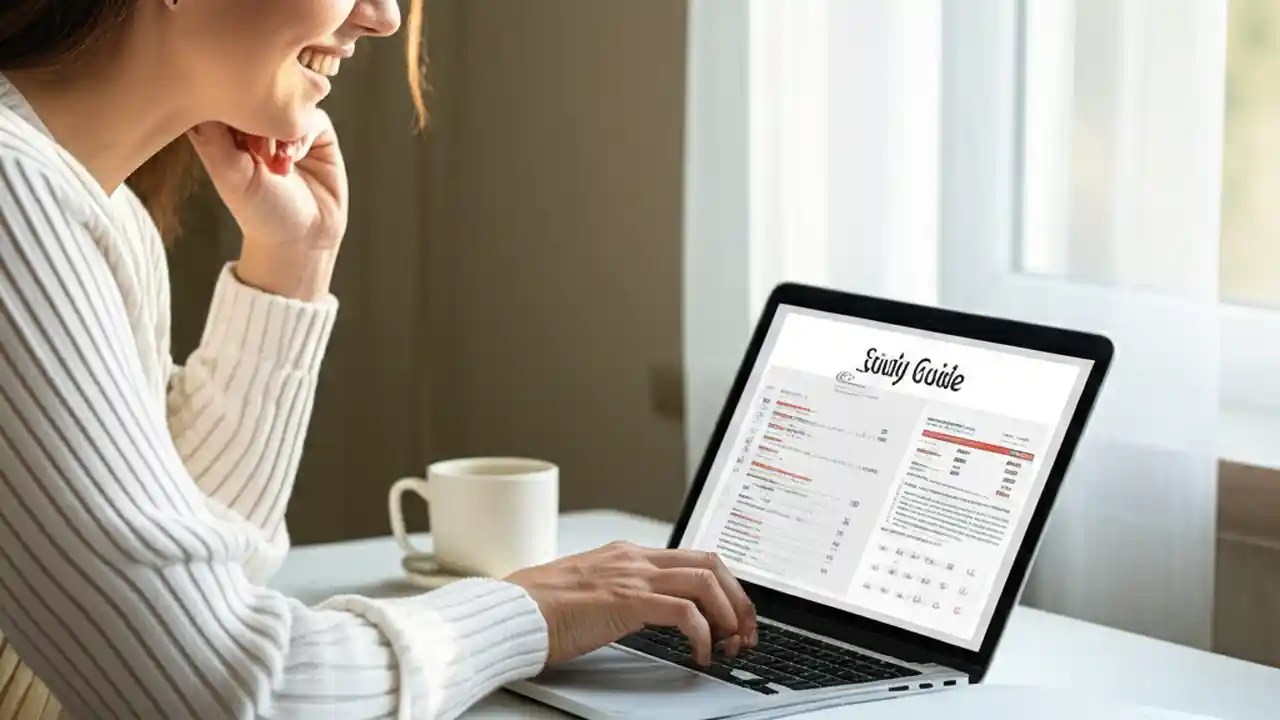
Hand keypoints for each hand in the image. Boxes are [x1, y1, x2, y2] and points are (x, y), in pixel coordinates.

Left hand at [187, 110, 347, 299]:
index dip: (229, 102)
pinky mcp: (317, 129)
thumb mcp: (229, 176)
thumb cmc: (259, 212)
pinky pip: (312, 114)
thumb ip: (212, 138)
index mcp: (226, 127)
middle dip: (259, 116)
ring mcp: (288, 123)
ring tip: (278, 162)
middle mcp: (257, 120)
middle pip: (257, 90)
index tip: (233, 132)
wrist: (302, 237)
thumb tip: (201, 95)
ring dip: (282, 127)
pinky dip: (303, 133)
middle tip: (257, 151)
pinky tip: (294, 159)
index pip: (222, 92)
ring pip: (286, 100)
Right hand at [505, 541, 758, 665]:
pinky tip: (700, 654)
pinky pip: (685, 613)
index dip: (724, 587)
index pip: (694, 558)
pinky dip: (703, 634)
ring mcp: (631, 576)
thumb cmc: (540, 610)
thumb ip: (623, 594)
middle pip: (711, 563)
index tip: (734, 617)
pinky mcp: (626, 601)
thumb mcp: (592, 592)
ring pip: (706, 582)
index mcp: (628, 554)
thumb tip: (652, 614)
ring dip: (729, 616)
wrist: (511, 612)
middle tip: (744, 632)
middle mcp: (635, 558)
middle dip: (738, 599)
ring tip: (730, 645)